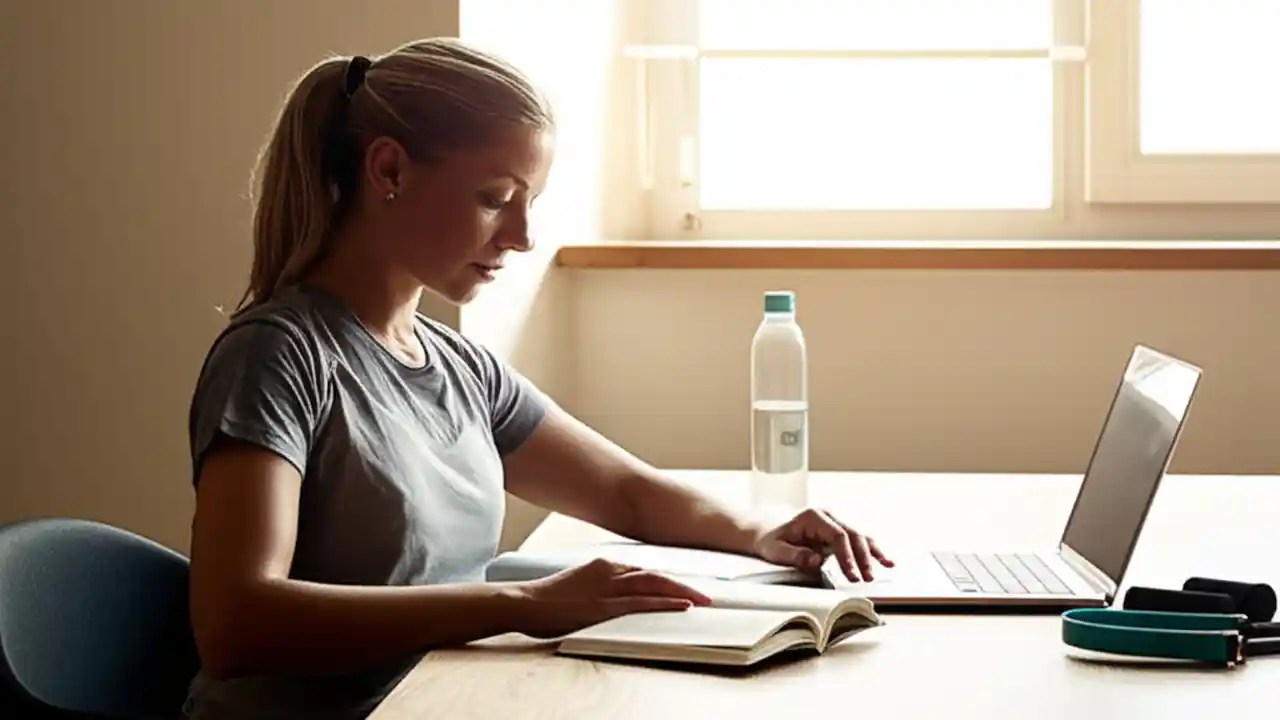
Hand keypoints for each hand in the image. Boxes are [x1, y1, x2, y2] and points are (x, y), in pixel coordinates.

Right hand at [513, 558, 712, 638]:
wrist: (525, 602)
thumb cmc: (548, 599)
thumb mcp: (578, 585)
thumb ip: (598, 586)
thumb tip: (613, 596)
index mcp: (604, 565)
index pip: (644, 570)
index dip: (667, 579)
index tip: (684, 587)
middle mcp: (610, 570)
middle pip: (656, 574)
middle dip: (683, 584)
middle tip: (705, 594)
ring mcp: (608, 586)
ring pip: (655, 584)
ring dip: (682, 592)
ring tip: (703, 600)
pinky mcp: (605, 605)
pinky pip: (643, 602)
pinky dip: (666, 602)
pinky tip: (682, 605)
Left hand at [752, 508, 894, 581]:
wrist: (768, 533)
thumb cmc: (771, 541)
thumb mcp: (775, 550)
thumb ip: (795, 555)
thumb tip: (817, 561)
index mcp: (814, 517)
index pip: (838, 535)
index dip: (847, 556)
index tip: (852, 575)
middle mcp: (828, 517)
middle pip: (853, 535)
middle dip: (862, 557)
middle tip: (866, 578)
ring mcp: (835, 524)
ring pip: (860, 536)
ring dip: (872, 554)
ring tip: (886, 568)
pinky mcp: (839, 534)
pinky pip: (859, 541)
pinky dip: (873, 551)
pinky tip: (886, 561)